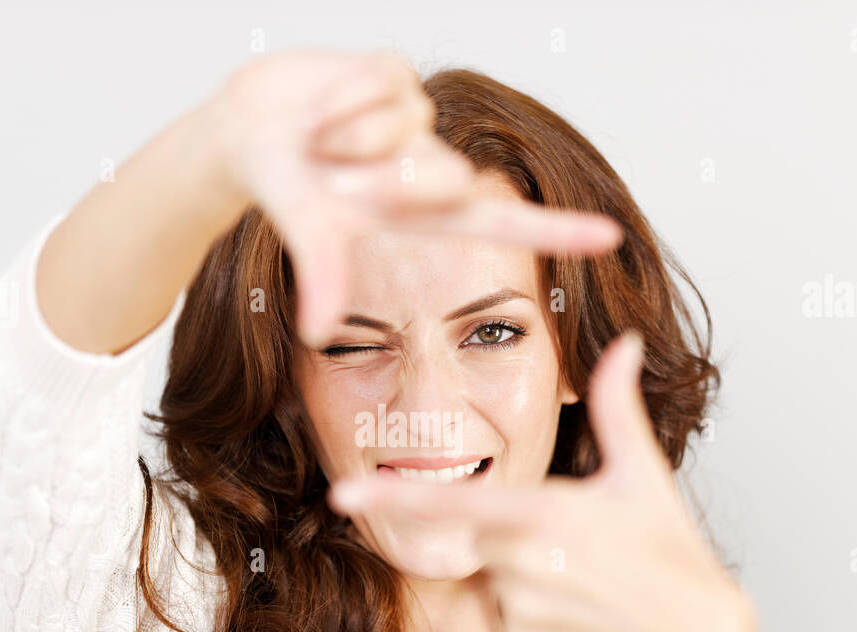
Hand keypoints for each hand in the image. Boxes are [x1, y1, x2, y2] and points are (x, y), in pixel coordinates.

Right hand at [211, 50, 623, 347]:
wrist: (245, 132)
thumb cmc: (285, 190)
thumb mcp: (307, 232)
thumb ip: (321, 273)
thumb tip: (317, 332)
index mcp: (424, 212)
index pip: (503, 224)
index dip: (555, 231)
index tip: (611, 238)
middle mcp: (430, 166)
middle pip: (448, 178)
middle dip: (390, 182)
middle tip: (338, 180)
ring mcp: (417, 120)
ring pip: (408, 126)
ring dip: (352, 136)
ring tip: (319, 143)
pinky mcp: (395, 74)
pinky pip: (384, 81)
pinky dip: (344, 97)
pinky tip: (322, 106)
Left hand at [327, 332, 759, 631]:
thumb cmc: (672, 555)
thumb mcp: (643, 475)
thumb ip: (617, 407)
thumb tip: (625, 344)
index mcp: (546, 514)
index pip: (454, 505)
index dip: (394, 500)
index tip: (343, 495)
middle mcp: (524, 564)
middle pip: (479, 533)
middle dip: (513, 530)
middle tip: (577, 542)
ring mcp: (521, 610)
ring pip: (491, 575)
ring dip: (523, 571)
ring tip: (585, 578)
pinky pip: (502, 614)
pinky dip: (529, 609)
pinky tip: (578, 610)